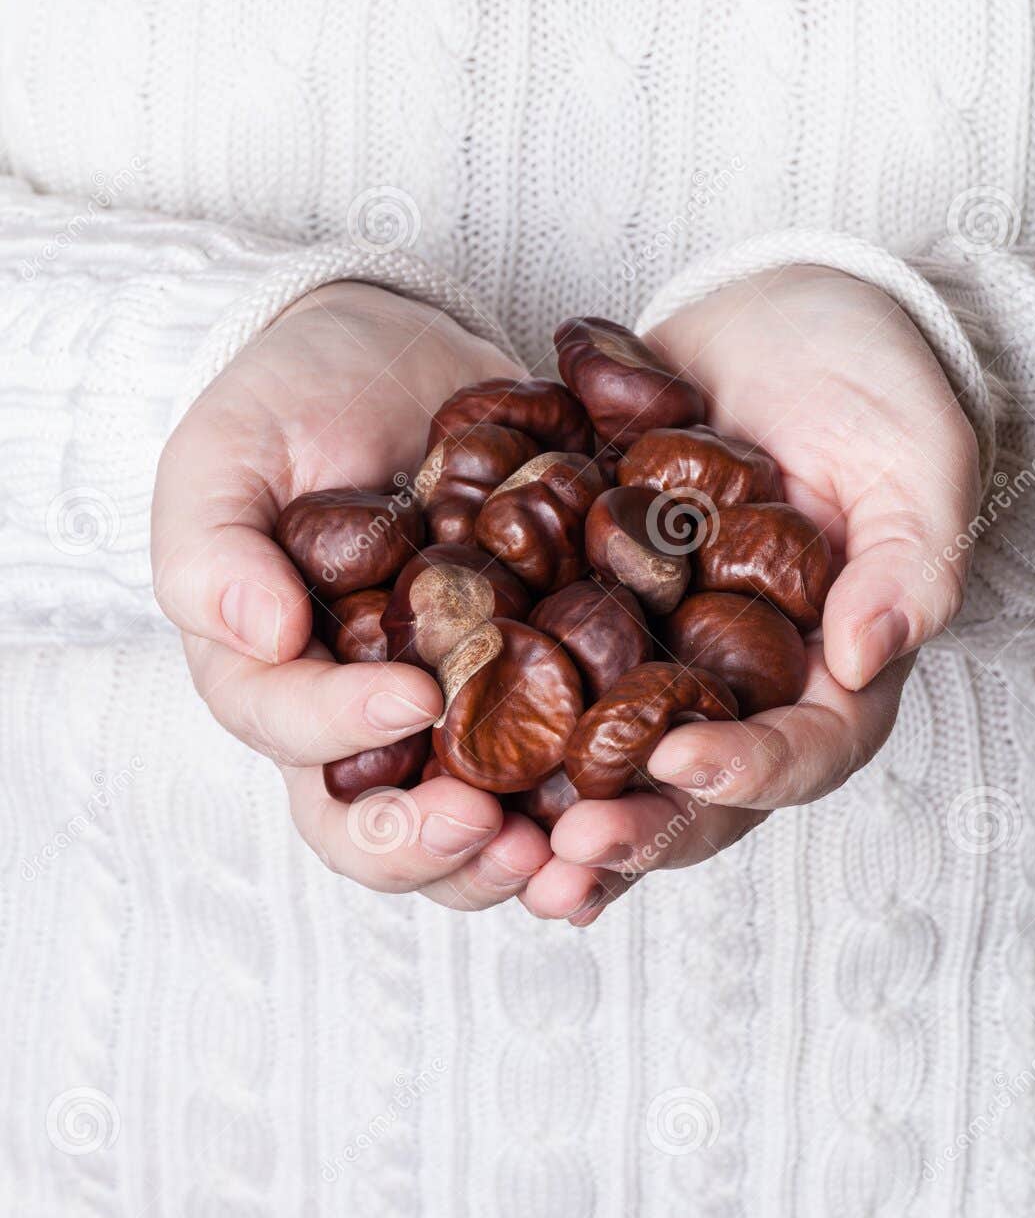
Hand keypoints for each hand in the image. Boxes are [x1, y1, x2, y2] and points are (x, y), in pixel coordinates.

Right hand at [153, 281, 554, 909]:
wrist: (398, 358)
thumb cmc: (290, 407)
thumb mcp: (223, 459)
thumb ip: (213, 549)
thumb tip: (262, 632)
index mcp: (278, 686)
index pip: (295, 738)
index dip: (345, 731)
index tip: (409, 697)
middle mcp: (365, 727)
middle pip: (380, 832)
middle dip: (432, 848)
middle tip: (490, 829)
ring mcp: (455, 717)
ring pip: (472, 832)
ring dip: (515, 859)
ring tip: (567, 854)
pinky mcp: (536, 689)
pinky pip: (562, 772)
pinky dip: (593, 805)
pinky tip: (638, 801)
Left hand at [537, 263, 981, 921]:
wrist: (772, 316)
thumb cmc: (867, 381)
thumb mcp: (913, 458)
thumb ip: (908, 559)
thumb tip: (867, 655)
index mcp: (831, 674)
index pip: (803, 751)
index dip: (747, 771)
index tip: (682, 762)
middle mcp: (739, 688)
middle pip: (694, 789)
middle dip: (636, 828)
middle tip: (571, 849)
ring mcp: (657, 659)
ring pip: (609, 762)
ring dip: (555, 814)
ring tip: (500, 843)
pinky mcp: (589, 617)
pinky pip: (542, 682)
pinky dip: (496, 720)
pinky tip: (438, 752)